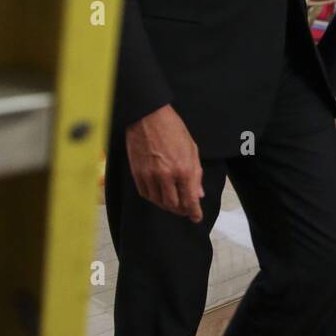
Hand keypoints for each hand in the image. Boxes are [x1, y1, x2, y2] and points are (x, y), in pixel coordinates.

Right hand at [125, 104, 203, 221]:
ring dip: (167, 206)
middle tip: (185, 210)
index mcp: (184, 169)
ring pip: (158, 202)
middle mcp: (167, 176)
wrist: (148, 117)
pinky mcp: (137, 174)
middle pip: (173, 205)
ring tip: (173, 202)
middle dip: (181, 210)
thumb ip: (196, 173)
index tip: (196, 218)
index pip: (190, 200)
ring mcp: (150, 176)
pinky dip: (153, 198)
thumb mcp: (192, 149)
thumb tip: (198, 194)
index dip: (194, 213)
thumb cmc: (173, 130)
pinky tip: (159, 195)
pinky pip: (145, 194)